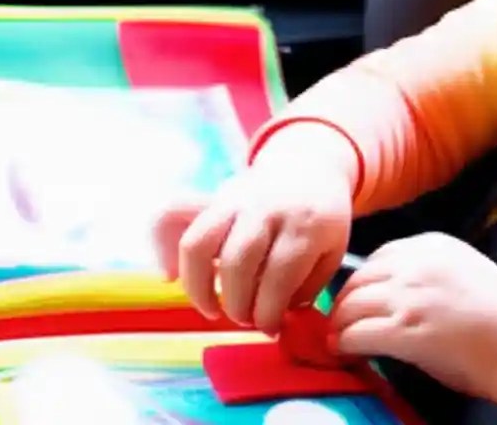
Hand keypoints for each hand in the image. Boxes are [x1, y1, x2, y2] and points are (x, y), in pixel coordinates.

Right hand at [153, 124, 356, 331]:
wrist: (310, 166)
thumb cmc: (322, 219)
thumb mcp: (332, 250)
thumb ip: (307, 286)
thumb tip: (274, 318)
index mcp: (306, 225)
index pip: (279, 275)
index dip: (268, 311)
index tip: (268, 330)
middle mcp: (267, 209)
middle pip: (237, 261)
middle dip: (236, 303)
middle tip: (244, 320)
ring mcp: (236, 200)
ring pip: (198, 242)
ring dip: (198, 286)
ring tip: (210, 310)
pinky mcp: (212, 197)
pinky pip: (173, 217)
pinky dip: (163, 250)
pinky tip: (171, 277)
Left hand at [329, 232, 496, 400]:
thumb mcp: (463, 273)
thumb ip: (428, 274)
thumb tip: (392, 294)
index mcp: (433, 245)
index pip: (379, 257)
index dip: (365, 282)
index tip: (361, 300)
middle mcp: (416, 263)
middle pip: (358, 279)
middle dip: (345, 303)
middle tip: (340, 324)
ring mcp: (408, 295)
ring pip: (350, 306)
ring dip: (340, 325)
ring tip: (337, 340)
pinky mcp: (403, 329)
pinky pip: (355, 334)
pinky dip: (344, 344)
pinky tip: (345, 353)